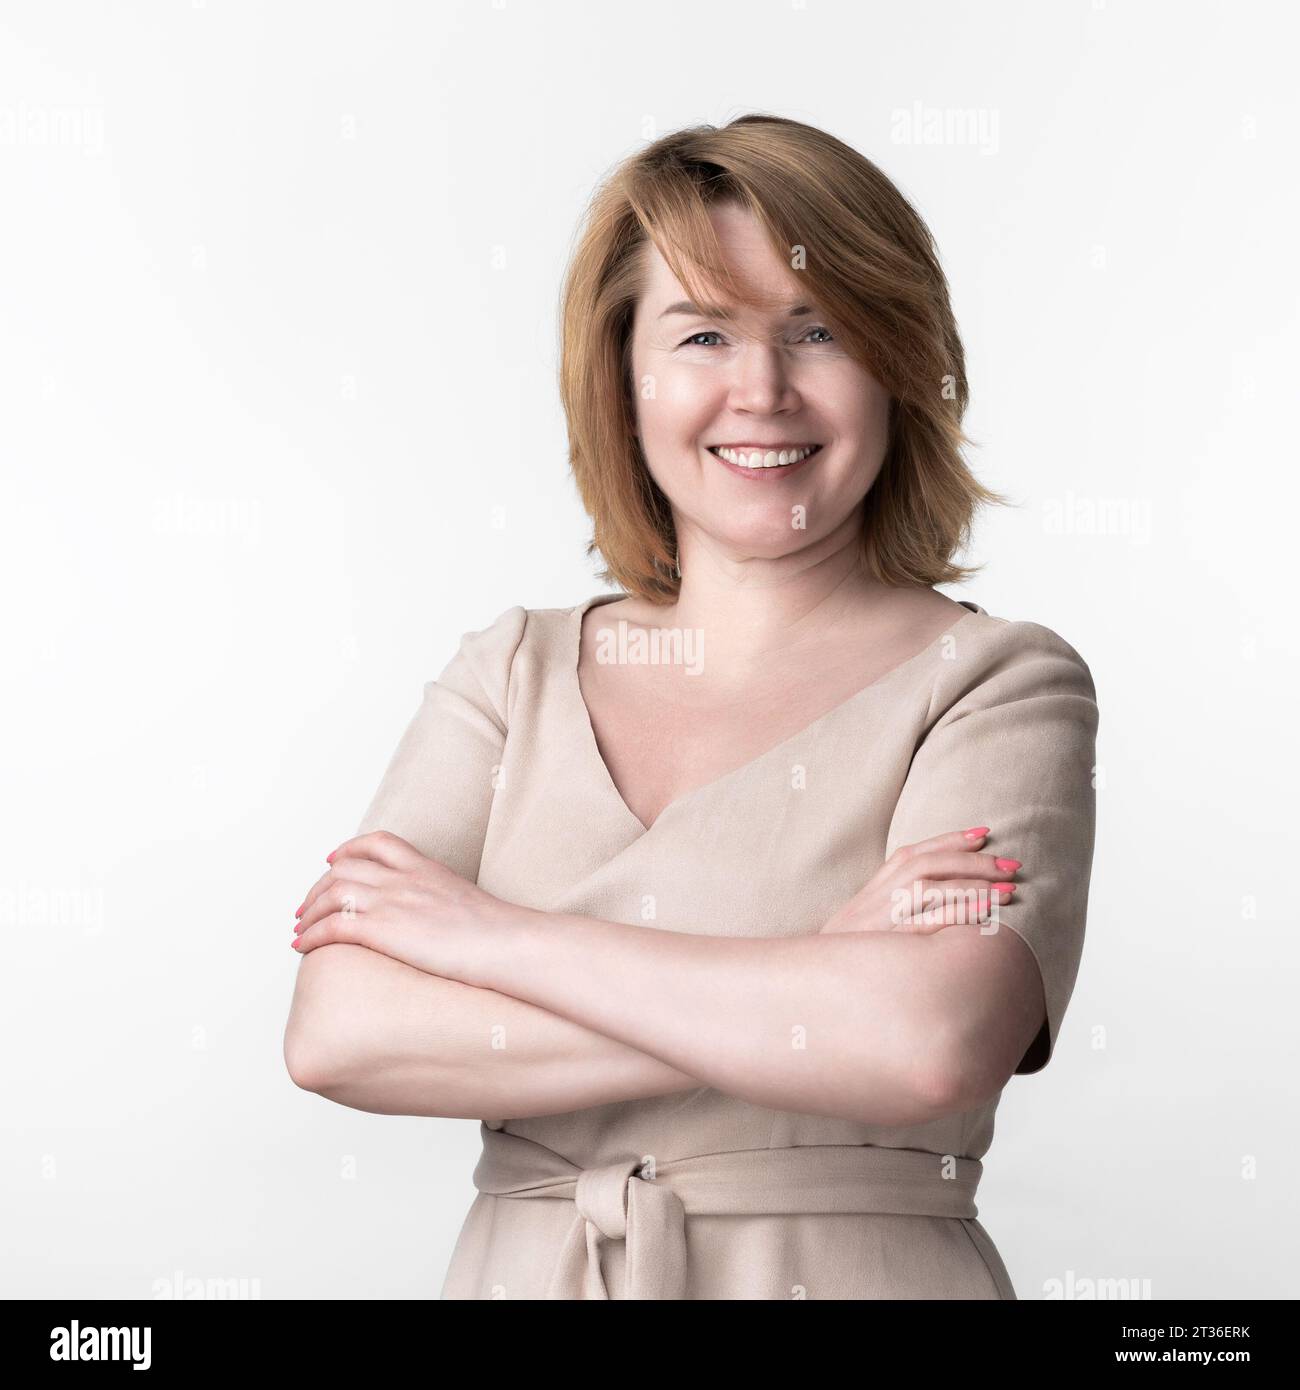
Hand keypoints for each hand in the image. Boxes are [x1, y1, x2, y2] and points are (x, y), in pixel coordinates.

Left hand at [291, 830, 520, 984]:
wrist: (508, 943)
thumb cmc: (500, 934)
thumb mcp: (469, 902)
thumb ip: (447, 901)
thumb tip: (443, 920)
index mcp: (426, 868)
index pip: (379, 842)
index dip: (349, 848)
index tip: (333, 861)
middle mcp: (405, 879)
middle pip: (345, 867)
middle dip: (317, 886)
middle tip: (305, 907)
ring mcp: (394, 901)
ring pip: (332, 893)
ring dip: (308, 911)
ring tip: (299, 929)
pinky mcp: (385, 929)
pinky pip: (333, 926)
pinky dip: (311, 934)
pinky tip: (302, 947)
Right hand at [819, 827, 1020, 934]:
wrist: (817, 979)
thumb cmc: (852, 951)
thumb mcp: (869, 919)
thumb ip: (897, 900)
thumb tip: (942, 891)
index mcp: (875, 887)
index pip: (915, 852)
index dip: (950, 840)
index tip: (984, 833)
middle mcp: (878, 896)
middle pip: (927, 865)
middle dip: (972, 861)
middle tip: (1012, 865)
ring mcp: (881, 919)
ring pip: (929, 889)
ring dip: (972, 886)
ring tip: (1010, 890)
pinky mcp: (887, 945)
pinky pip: (927, 924)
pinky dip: (958, 914)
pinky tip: (986, 913)